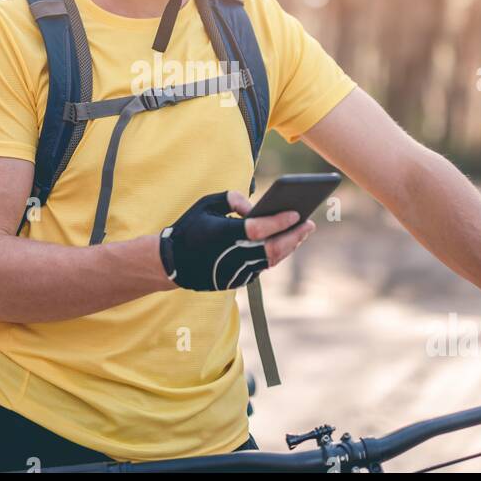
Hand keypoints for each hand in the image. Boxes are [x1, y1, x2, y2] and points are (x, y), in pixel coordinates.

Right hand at [159, 189, 315, 291]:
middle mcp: (233, 255)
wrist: (171, 263)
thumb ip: (232, 199)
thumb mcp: (206, 204)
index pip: (260, 229)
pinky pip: (261, 266)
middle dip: (294, 236)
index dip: (280, 221)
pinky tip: (284, 244)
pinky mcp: (237, 281)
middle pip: (273, 248)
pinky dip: (275, 255)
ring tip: (301, 233)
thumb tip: (254, 208)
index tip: (297, 213)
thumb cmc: (189, 228)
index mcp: (225, 235)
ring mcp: (236, 271)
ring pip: (271, 260)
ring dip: (288, 246)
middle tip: (309, 224)